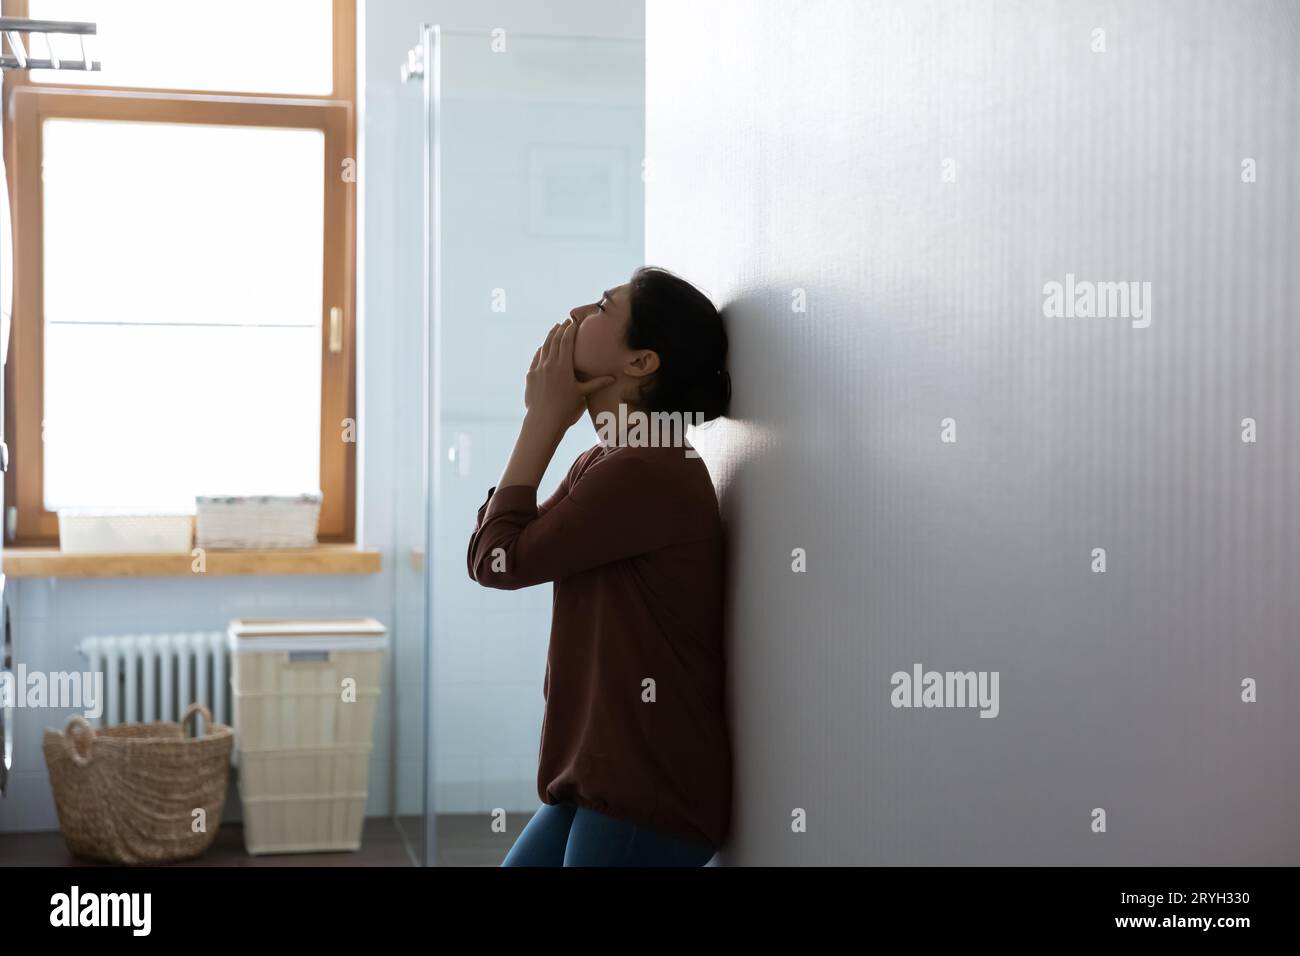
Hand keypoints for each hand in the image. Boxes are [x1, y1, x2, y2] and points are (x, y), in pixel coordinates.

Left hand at [524, 317, 615, 433]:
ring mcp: (538, 368)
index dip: (570, 330)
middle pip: (554, 340)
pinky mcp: (531, 375)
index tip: (574, 322)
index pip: (567, 341)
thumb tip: (614, 378)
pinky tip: (543, 347)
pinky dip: (541, 349)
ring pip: (544, 347)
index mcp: (563, 366)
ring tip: (554, 329)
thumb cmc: (566, 408)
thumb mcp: (582, 394)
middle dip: (560, 329)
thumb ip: (597, 383)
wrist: (543, 420)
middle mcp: (549, 364)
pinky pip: (536, 357)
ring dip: (550, 336)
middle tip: (565, 321)